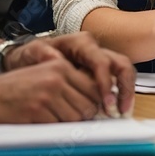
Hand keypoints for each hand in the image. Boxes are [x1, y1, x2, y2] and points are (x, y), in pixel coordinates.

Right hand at [0, 58, 108, 122]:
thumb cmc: (10, 90)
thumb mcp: (40, 75)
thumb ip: (65, 82)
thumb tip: (93, 101)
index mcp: (59, 66)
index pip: (93, 86)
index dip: (93, 102)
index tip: (87, 111)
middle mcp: (57, 77)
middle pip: (88, 104)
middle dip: (83, 117)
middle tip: (69, 120)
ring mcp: (47, 93)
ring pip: (76, 118)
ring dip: (68, 125)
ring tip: (53, 122)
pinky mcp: (37, 110)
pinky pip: (58, 127)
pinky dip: (53, 131)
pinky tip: (40, 125)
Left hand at [4, 32, 134, 116]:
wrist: (29, 58)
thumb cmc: (32, 54)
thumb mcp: (32, 51)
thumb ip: (43, 53)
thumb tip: (58, 60)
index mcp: (82, 43)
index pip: (101, 61)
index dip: (105, 82)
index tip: (105, 101)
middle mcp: (95, 50)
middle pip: (121, 64)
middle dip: (125, 87)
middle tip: (120, 109)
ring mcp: (99, 61)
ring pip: (123, 73)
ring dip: (125, 94)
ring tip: (120, 113)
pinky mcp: (99, 73)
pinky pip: (116, 82)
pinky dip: (118, 96)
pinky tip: (114, 111)